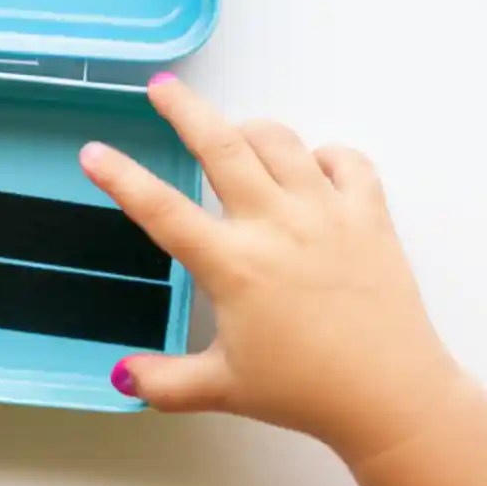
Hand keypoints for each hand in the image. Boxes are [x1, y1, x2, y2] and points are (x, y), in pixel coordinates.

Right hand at [81, 74, 459, 460]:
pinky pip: (346, 160)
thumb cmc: (306, 392)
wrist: (392, 396)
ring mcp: (327, 214)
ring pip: (281, 141)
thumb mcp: (223, 389)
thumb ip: (164, 382)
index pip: (162, 210)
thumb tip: (121, 377)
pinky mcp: (370, 216)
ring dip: (251, 130)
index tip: (94, 152)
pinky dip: (324, 156)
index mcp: (233, 265)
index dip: (121, 178)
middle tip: (162, 89)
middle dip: (185, 109)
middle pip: (222, 145)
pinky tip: (311, 170)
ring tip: (235, 137)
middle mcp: (276, 226)